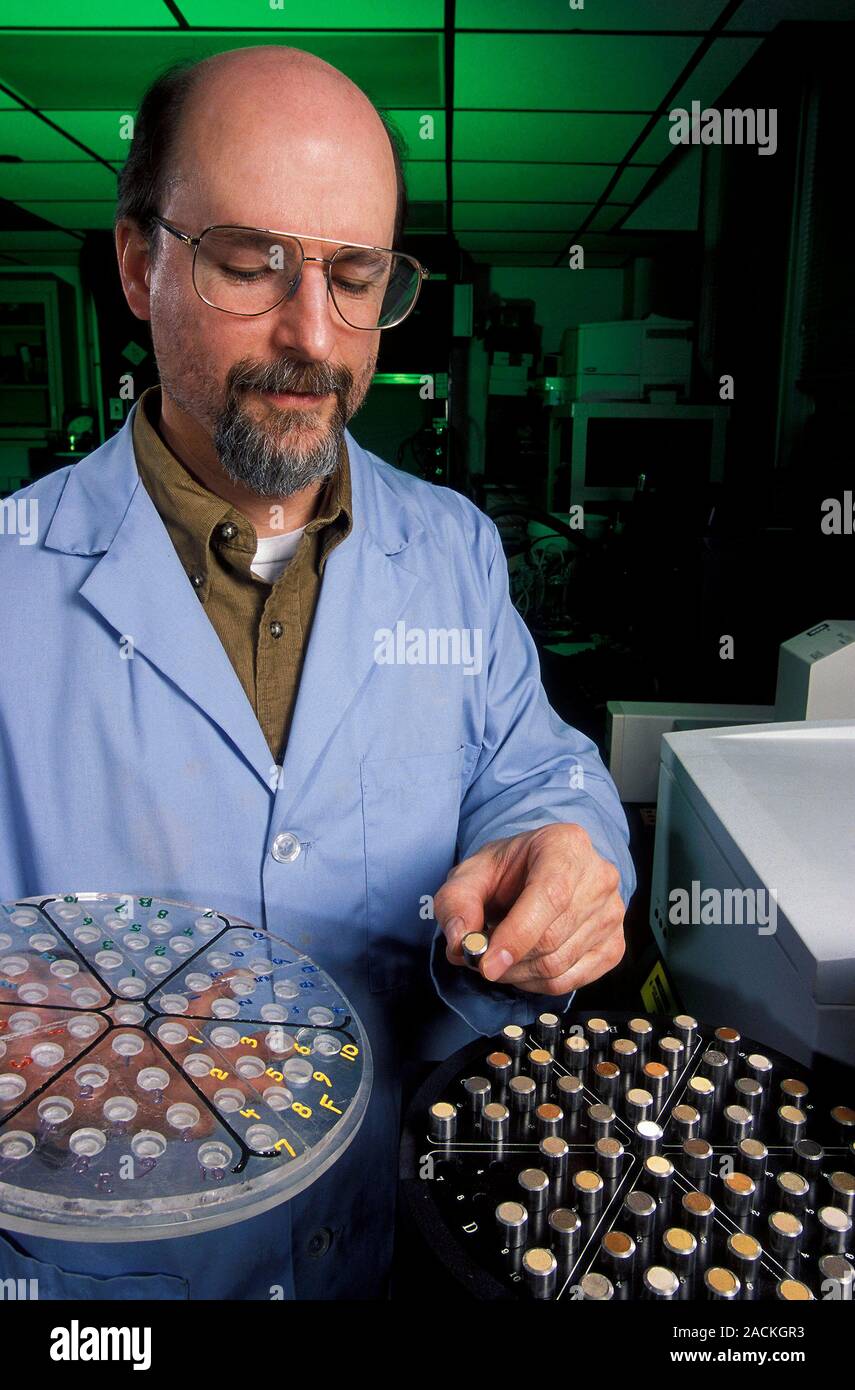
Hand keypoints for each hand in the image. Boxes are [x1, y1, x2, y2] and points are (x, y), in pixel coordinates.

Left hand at [434, 823, 626, 994]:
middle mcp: (598, 876)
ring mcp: (612, 912)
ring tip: (500, 955)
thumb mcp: (471, 874)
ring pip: (560, 963)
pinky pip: (572, 981)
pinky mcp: (614, 945)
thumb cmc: (506, 872)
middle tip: (480, 958)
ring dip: (518, 973)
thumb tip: (462, 943)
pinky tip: (523, 966)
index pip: (550, 896)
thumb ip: (457, 902)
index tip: (486, 963)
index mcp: (566, 845)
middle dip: (508, 959)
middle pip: (553, 937)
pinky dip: (538, 983)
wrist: (534, 873)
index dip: (517, 935)